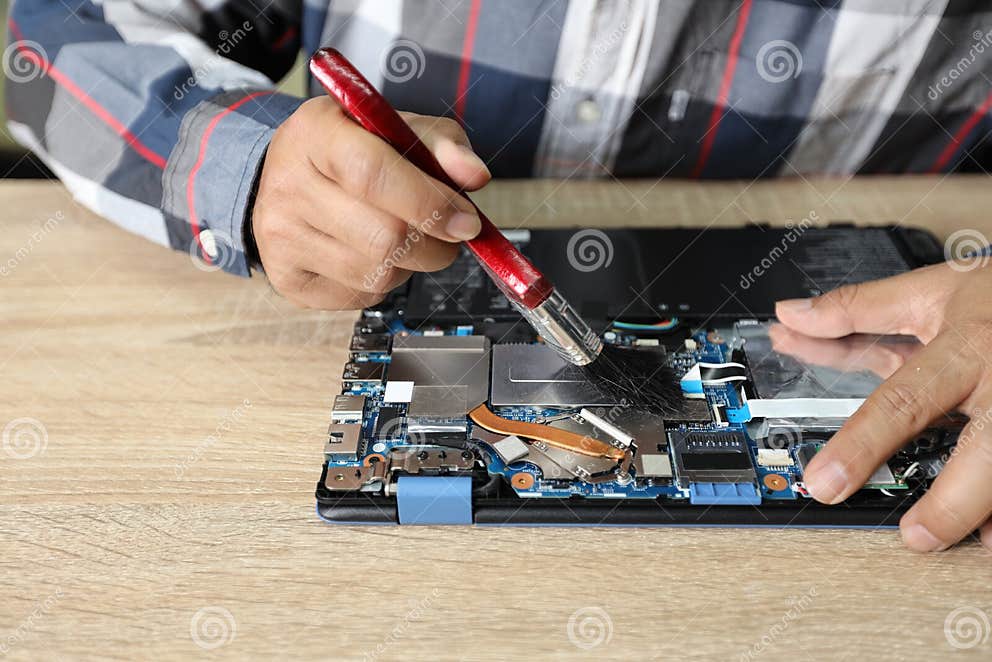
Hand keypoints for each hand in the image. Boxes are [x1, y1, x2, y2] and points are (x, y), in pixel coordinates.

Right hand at [251, 98, 489, 308]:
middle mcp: (289, 185)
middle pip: (384, 237)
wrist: (289, 178)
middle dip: (434, 244)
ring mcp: (281, 237)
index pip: (373, 175)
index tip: (466, 222)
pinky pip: (362, 295)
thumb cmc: (351, 150)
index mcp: (316, 134)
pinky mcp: (286, 279)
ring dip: (411, 264)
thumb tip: (474, 175)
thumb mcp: (396, 129)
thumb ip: (442, 143)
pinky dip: (385, 281)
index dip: (429, 204)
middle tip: (448, 234)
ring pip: (378, 272)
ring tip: (405, 238)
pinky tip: (373, 253)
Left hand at [776, 261, 991, 551]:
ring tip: (974, 547)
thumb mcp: (929, 291)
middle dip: (951, 502)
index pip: (903, 402)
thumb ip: (859, 308)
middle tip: (916, 537)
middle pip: (983, 450)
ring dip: (991, 512)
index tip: (826, 483)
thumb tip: (791, 316)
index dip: (861, 444)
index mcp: (963, 347)